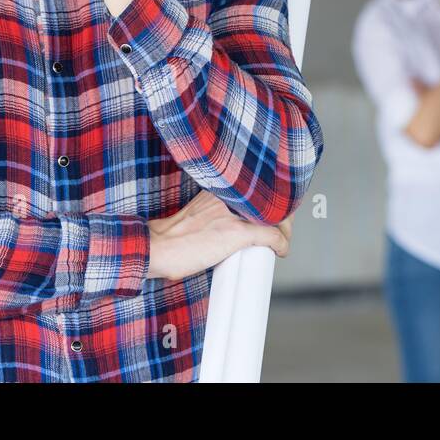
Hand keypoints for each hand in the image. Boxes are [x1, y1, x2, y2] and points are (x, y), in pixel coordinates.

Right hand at [146, 190, 292, 281]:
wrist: (155, 247)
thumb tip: (229, 228)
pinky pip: (271, 236)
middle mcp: (228, 196)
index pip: (254, 188)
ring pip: (274, 216)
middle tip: (284, 227)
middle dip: (281, 213)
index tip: (275, 209)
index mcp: (218, 188)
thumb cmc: (171, 237)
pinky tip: (281, 250)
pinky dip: (281, 244)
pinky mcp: (236, 233)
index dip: (269, 200)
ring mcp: (233, 214)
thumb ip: (215, 211)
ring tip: (282, 239)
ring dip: (283, 229)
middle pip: (268, 199)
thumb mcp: (197, 213)